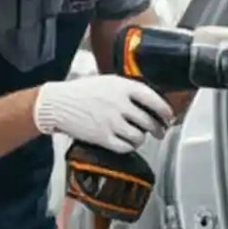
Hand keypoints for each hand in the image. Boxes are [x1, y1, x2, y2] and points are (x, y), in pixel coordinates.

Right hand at [33, 75, 174, 153]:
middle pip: (148, 121)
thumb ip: (127, 90)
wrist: (58, 103)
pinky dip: (128, 147)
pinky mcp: (102, 137)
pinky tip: (126, 143)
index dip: (165, 110)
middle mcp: (119, 104)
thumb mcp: (107, 82)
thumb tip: (148, 102)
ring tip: (137, 137)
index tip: (169, 116)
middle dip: (157, 129)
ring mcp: (111, 121)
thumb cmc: (81, 92)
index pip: (153, 99)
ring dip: (141, 138)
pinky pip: (125, 147)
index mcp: (122, 87)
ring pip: (139, 136)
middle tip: (159, 132)